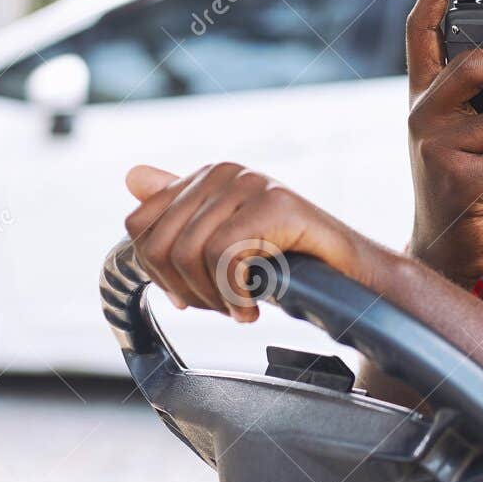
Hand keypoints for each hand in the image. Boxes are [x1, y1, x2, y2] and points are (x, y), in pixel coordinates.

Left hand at [123, 163, 379, 322]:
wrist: (351, 273)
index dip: (159, 275)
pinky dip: (234, 294)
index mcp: (204, 178)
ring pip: (190, 254)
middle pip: (159, 246)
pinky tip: (253, 307)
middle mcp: (222, 171)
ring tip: (241, 310)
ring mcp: (249, 182)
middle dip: (188, 291)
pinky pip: (224, 256)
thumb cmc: (289, 259)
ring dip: (215, 298)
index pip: (140, 227)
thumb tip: (132, 175)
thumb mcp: (225, 239)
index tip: (194, 296)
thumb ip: (181, 209)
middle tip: (223, 308)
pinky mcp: (274, 202)